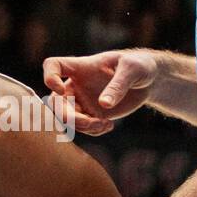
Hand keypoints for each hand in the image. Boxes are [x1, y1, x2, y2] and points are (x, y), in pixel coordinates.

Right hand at [43, 50, 157, 135]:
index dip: (49, 77)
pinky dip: (93, 131)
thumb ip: (117, 85)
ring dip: (83, 127)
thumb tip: (103, 105)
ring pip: (67, 119)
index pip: (53, 65)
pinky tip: (109, 126)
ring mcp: (82, 100)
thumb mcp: (132, 70)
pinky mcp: (92, 114)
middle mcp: (76, 84)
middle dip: (68, 116)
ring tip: (105, 124)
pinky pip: (83, 127)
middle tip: (90, 122)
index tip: (60, 89)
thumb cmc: (139, 66)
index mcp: (81, 67)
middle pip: (55, 101)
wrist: (147, 80)